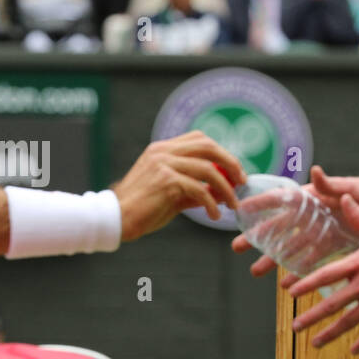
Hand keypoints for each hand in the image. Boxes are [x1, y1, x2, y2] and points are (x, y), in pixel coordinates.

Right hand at [113, 131, 245, 240]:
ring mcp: (164, 164)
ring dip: (226, 188)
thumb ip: (195, 189)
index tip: (233, 171)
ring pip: (208, 169)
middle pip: (208, 146)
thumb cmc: (142, 209)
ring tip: (232, 204)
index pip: (199, 139)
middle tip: (242, 181)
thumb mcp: (171, 194)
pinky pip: (200, 189)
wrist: (116, 219)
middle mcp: (163, 152)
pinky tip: (214, 215)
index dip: (221, 152)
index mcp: (162, 149)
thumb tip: (223, 193)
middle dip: (230, 163)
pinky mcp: (166, 181)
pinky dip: (211, 203)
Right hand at [232, 165, 358, 282]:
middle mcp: (309, 216)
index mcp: (310, 198)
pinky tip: (287, 284)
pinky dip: (298, 272)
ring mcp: (317, 233)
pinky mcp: (329, 247)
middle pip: (277, 228)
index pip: (279, 199)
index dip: (259, 204)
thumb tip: (316, 171)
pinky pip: (309, 261)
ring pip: (289, 248)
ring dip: (273, 260)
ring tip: (256, 273)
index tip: (239, 210)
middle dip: (256, 238)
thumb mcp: (350, 188)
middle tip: (237, 248)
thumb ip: (331, 185)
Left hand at [286, 195, 358, 351]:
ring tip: (314, 343)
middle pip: (332, 304)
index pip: (326, 275)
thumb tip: (343, 197)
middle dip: (311, 317)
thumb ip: (358, 216)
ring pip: (349, 321)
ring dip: (331, 333)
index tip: (290, 293)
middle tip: (295, 326)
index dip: (307, 284)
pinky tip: (352, 351)